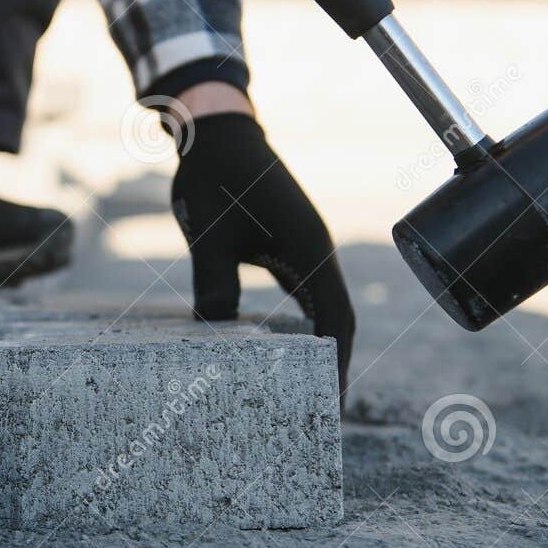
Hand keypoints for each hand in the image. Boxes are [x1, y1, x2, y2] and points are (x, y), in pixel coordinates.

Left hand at [171, 110, 354, 393]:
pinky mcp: (287, 247)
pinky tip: (287, 354)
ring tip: (309, 393)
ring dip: (321, 350)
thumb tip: (214, 329)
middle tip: (322, 413)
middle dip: (335, 367)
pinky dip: (301, 328)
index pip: (336, 319)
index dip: (338, 364)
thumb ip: (215, 278)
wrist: (216, 134)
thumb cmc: (214, 177)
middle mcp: (316, 252)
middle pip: (337, 320)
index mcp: (309, 249)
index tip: (333, 403)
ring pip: (322, 309)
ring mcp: (305, 249)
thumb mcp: (209, 232)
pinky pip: (302, 296)